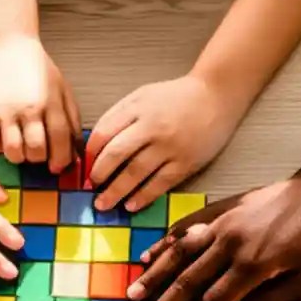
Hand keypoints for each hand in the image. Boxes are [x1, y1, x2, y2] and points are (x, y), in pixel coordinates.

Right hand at [0, 32, 80, 171]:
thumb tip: (78, 152)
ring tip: (20, 146)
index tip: (58, 166)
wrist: (6, 43)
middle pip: (36, 151)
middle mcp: (28, 109)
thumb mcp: (62, 89)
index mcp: (50, 103)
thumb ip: (71, 120)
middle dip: (39, 159)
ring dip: (18, 156)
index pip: (60, 143)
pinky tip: (2, 137)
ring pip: (13, 152)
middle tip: (37, 154)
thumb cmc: (36, 68)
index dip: (61, 160)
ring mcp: (5, 111)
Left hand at [87, 75, 246, 212]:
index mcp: (137, 108)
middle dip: (99, 175)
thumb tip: (95, 145)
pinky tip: (131, 205)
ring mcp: (169, 146)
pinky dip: (143, 196)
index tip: (85, 166)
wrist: (216, 96)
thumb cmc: (177, 97)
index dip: (90, 153)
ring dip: (116, 191)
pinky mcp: (186, 162)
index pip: (104, 132)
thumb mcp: (143, 96)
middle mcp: (152, 127)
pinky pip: (160, 183)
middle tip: (91, 188)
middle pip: (116, 154)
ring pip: (136, 173)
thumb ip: (120, 116)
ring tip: (103, 204)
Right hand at [126, 174, 300, 300]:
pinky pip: (184, 228)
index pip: (214, 300)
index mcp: (252, 265)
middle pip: (187, 281)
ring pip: (178, 253)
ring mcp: (220, 223)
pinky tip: (146, 257)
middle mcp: (229, 243)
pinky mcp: (218, 209)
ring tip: (132, 296)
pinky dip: (163, 243)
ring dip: (153, 276)